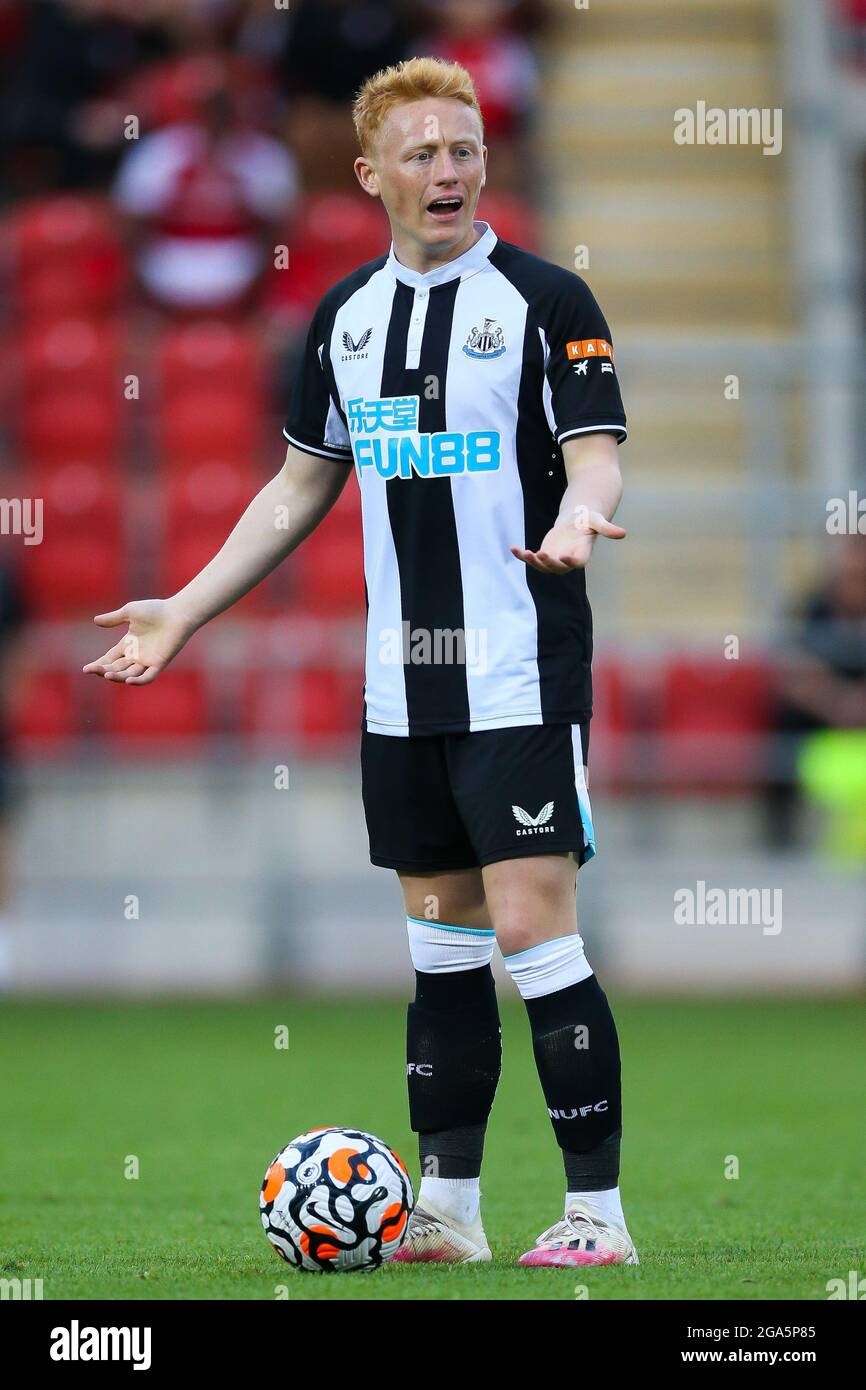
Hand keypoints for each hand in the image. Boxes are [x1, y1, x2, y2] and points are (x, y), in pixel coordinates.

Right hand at [82, 598, 196, 684]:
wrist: (177, 612)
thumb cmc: (155, 610)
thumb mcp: (129, 612)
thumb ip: (113, 618)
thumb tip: (95, 621)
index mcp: (128, 644)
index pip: (109, 658)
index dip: (98, 665)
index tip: (86, 669)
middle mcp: (136, 655)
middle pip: (116, 668)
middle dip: (103, 670)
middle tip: (91, 670)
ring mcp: (147, 660)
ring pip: (129, 674)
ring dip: (117, 676)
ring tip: (107, 674)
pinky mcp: (159, 663)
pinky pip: (148, 677)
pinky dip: (138, 681)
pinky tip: (128, 680)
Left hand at [511, 507, 625, 572]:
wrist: (577, 519)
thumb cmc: (589, 518)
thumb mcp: (597, 520)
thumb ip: (607, 529)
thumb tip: (623, 534)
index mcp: (582, 552)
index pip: (577, 563)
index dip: (570, 562)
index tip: (562, 556)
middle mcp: (568, 559)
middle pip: (558, 567)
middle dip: (549, 563)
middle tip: (541, 554)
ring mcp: (555, 558)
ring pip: (543, 566)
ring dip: (533, 562)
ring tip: (525, 553)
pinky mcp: (544, 554)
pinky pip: (532, 558)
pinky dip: (522, 555)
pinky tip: (513, 548)